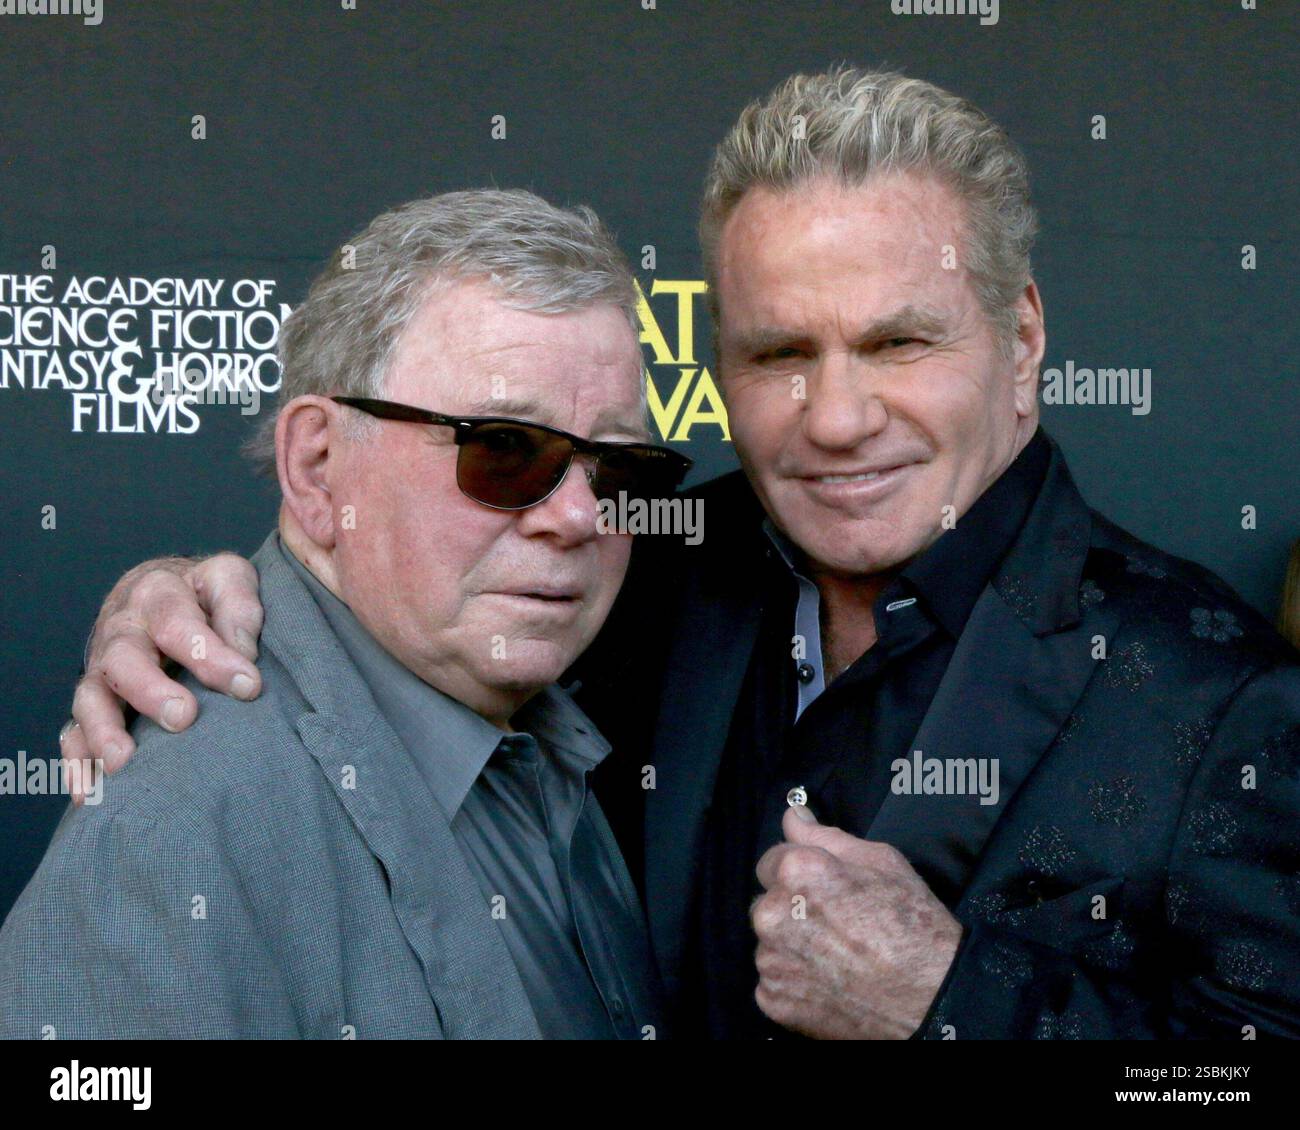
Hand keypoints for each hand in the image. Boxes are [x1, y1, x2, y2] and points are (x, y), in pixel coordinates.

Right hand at [60, 554, 263, 802]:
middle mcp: (122, 629)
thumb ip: (238, 606)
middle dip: (150, 690)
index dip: (210, 654)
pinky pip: (74, 730)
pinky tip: (88, 791)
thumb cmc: (203, 591)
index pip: (178, 621)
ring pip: (92, 696)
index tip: (247, 685)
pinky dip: (78, 760)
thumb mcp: (227, 578)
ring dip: (104, 730)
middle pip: (124, 658)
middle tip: (183, 717)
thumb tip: (244, 651)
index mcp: (158, 594)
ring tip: (123, 762)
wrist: (161, 587)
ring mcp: (103, 667)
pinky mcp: (96, 699)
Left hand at [751, 805, 962, 1038]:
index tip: (824, 891)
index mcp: (795, 871)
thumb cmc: (911, 923)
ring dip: (793, 947)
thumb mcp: (880, 861)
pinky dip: (795, 983)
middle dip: (792, 910)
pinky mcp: (773, 1000)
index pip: (771, 862)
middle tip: (836, 927)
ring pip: (771, 944)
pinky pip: (775, 982)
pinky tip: (830, 984)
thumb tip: (792, 815)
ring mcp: (770, 961)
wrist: (931, 997)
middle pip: (768, 904)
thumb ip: (825, 836)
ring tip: (836, 958)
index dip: (799, 874)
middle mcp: (771, 914)